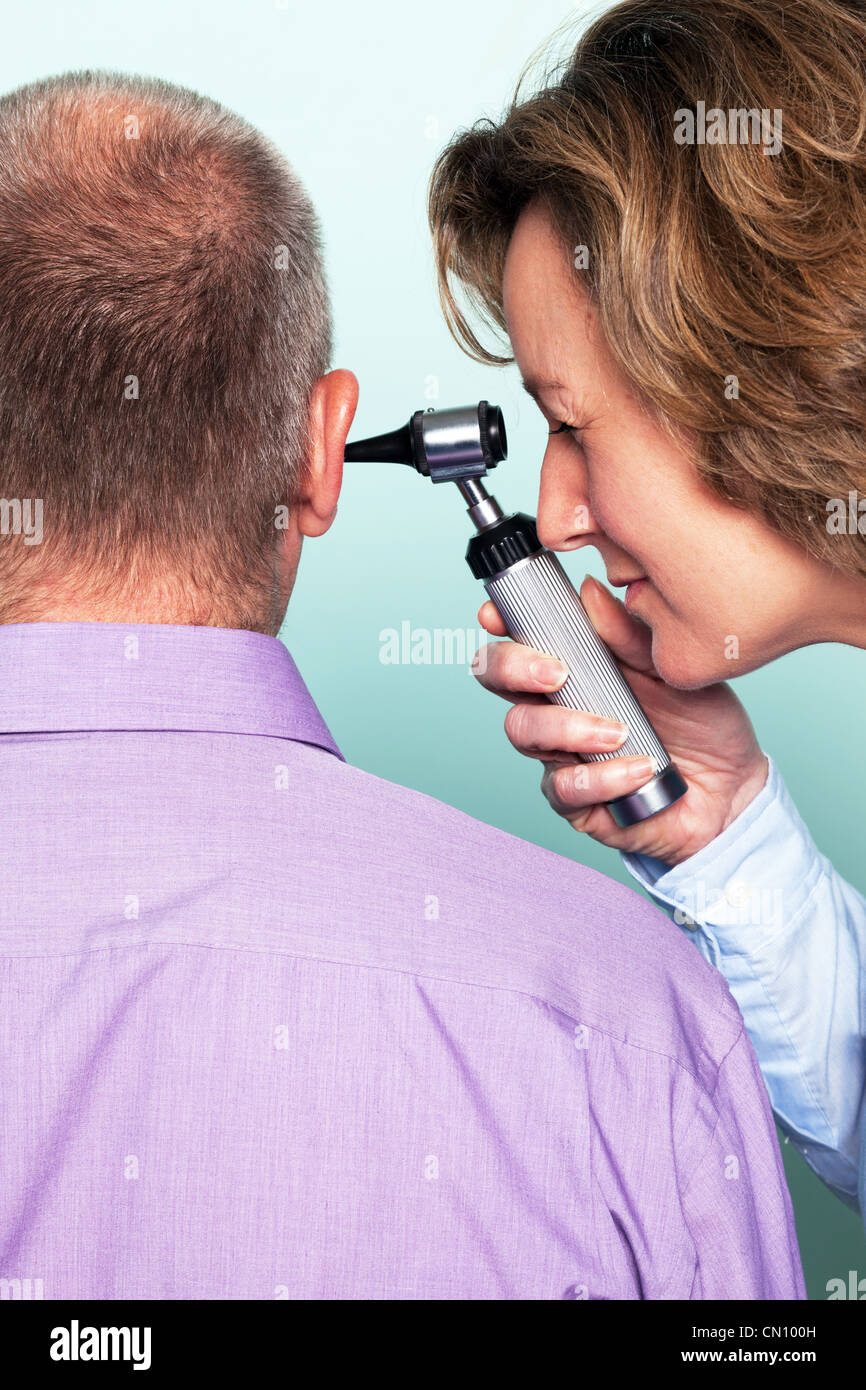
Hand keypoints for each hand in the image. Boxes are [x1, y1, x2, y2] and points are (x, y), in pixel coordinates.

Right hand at [472, 575, 768, 866]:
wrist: (734, 788)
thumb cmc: (702, 723)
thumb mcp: (674, 670)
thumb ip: (629, 635)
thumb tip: (589, 591)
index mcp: (575, 666)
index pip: (519, 638)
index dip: (499, 623)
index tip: (497, 615)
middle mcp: (557, 706)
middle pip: (496, 680)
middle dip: (514, 669)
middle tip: (556, 673)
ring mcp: (561, 753)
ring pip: (523, 732)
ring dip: (567, 727)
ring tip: (618, 732)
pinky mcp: (576, 801)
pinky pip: (564, 788)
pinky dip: (601, 777)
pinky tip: (638, 769)